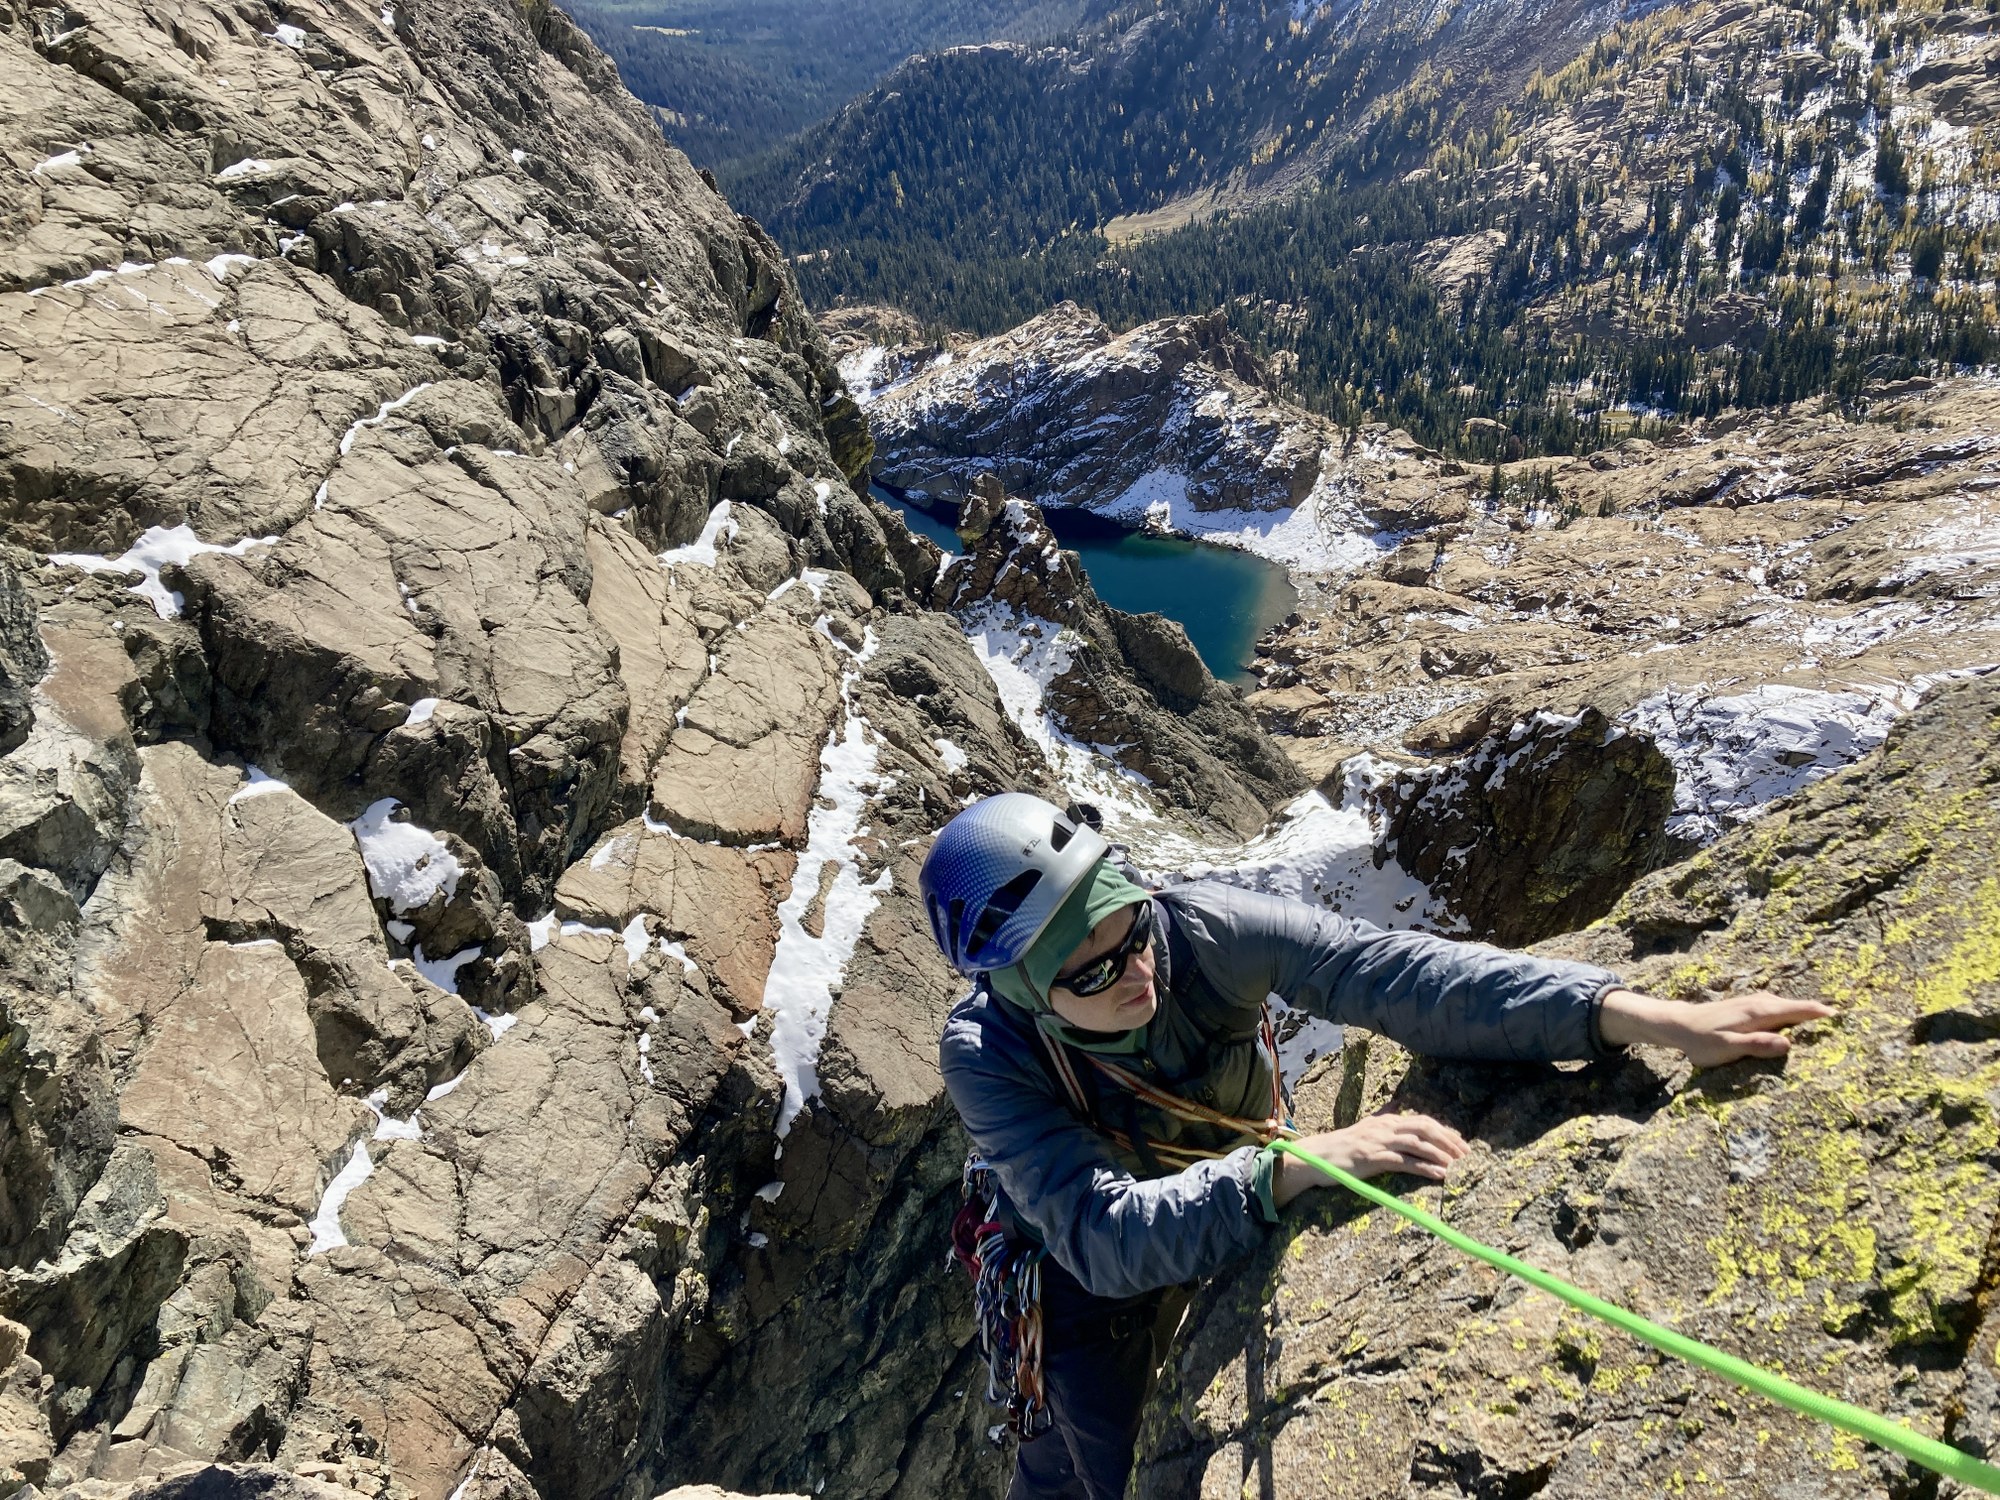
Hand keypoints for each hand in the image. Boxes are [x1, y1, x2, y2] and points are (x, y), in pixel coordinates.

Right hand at [1272, 1112, 1469, 1207]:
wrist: (1316, 1157)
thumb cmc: (1341, 1149)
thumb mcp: (1365, 1132)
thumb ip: (1384, 1126)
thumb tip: (1398, 1116)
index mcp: (1385, 1120)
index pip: (1423, 1121)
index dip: (1445, 1132)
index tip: (1462, 1145)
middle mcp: (1385, 1127)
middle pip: (1425, 1128)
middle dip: (1449, 1141)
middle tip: (1467, 1156)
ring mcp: (1379, 1142)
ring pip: (1418, 1143)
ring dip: (1442, 1154)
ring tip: (1459, 1166)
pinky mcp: (1374, 1158)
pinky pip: (1405, 1161)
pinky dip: (1425, 1167)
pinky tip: (1439, 1175)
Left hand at [1599, 987, 1833, 1067]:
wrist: (1677, 1024)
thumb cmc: (1701, 1040)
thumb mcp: (1727, 1047)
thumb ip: (1756, 1045)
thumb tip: (1788, 1045)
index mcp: (1759, 1012)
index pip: (1798, 1010)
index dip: (1822, 1014)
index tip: (1847, 1019)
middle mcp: (1761, 1003)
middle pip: (1799, 1007)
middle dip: (1823, 1013)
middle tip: (1852, 1023)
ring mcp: (1756, 1003)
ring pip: (1790, 1007)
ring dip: (1810, 1013)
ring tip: (1835, 1024)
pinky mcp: (1751, 1008)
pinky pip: (1780, 1010)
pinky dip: (1795, 1014)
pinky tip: (1802, 1024)